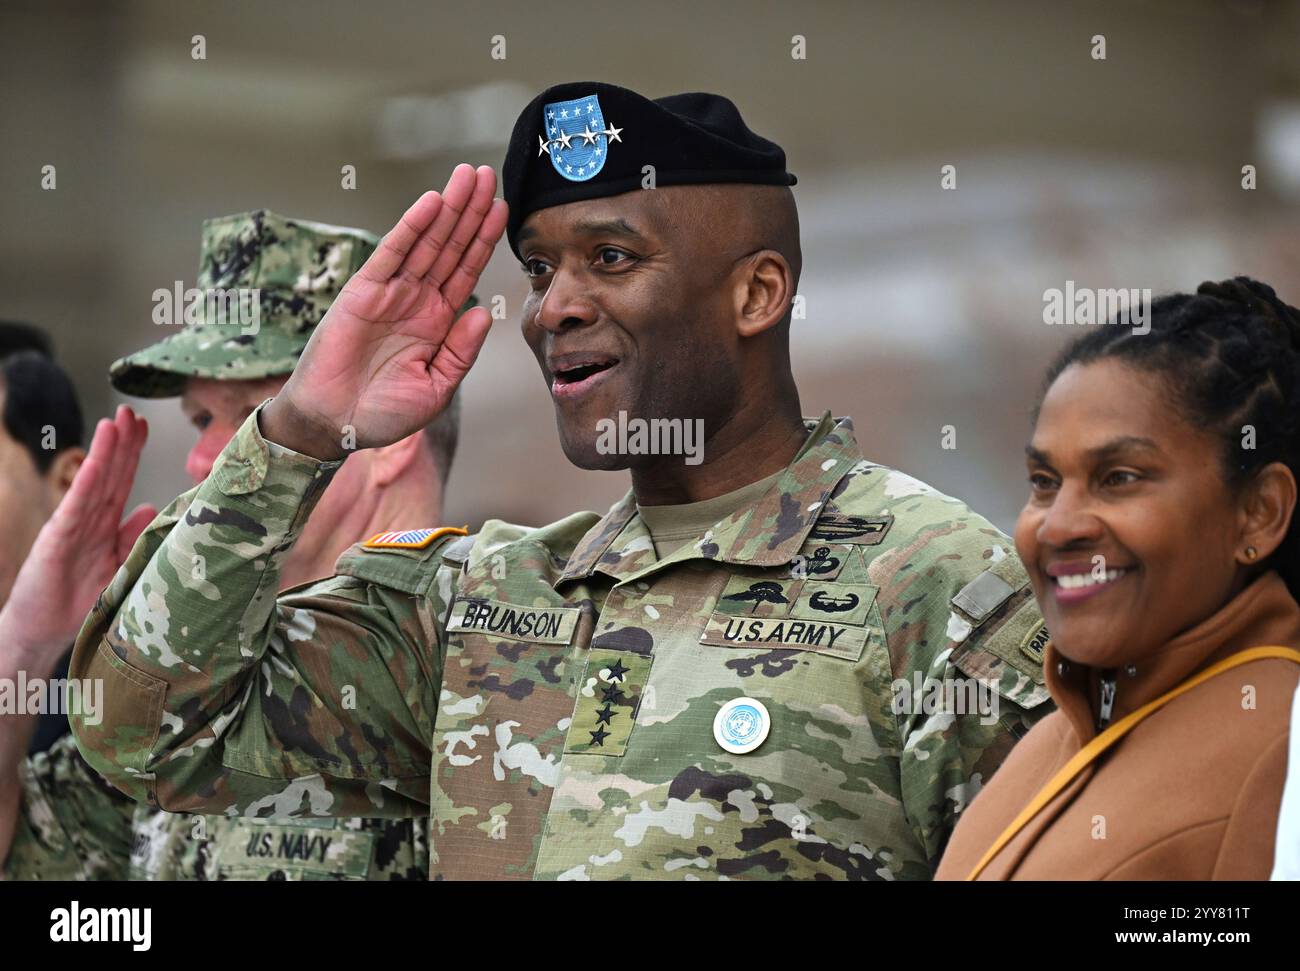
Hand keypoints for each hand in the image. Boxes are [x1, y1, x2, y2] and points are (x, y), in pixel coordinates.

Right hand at [0, 405, 155, 664]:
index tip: (144, 425)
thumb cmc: (77, 601)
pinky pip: (74, 508)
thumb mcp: (116, 565)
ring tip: (116, 423)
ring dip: (106, 453)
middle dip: (122, 443)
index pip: (121, 481)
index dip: (132, 453)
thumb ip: (132, 537)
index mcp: (103, 525)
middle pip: (110, 474)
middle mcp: (88, 520)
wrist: (41, 631)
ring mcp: (72, 527)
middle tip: (133, 411)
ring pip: (93, 484)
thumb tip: (151, 508)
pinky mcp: (57, 541)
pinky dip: (85, 484)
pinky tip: (95, 462)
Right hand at [262, 164, 507, 458]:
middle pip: (450, 246)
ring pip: (426, 242)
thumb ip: (461, 352)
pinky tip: (431, 203)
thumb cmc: (384, 412)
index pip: (466, 270)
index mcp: (438, 322)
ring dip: (447, 209)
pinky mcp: (363, 292)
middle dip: (469, 210)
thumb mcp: (437, 387)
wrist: (337, 425)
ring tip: (466, 178)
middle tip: (487, 174)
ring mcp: (391, 293)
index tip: (502, 209)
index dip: (484, 239)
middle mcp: (417, 300)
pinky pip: (392, 254)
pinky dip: (412, 227)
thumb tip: (482, 313)